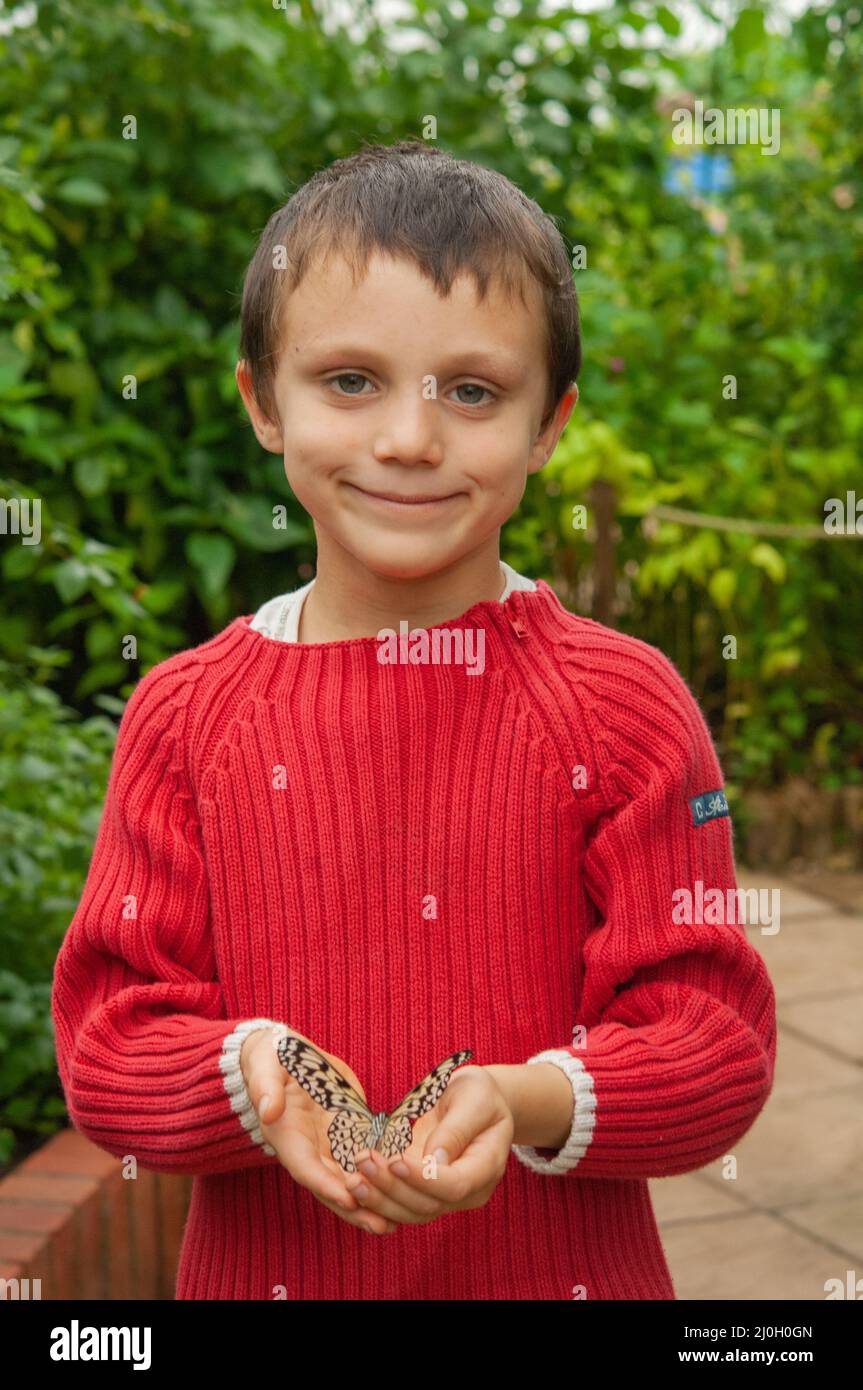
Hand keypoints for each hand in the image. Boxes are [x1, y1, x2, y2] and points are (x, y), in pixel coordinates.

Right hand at [240, 1026, 414, 1236]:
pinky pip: (362, 1162)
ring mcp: (326, 1144)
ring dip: (369, 1203)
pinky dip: (378, 1179)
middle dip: (354, 1208)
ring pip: (348, 1181)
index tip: (349, 1198)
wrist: (282, 1055)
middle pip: (330, 1186)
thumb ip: (266, 1087)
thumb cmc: (270, 1057)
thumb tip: (269, 1110)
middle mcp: (306, 1147)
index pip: (306, 1167)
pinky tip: (402, 1193)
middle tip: (381, 1226)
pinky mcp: (345, 1133)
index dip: (326, 1184)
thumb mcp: (264, 1065)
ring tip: (394, 1223)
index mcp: (285, 1135)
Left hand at [339, 1065, 513, 1226]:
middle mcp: (468, 1191)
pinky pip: (399, 1207)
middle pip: (428, 1205)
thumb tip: (435, 1161)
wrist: (477, 1102)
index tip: (396, 1159)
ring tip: (352, 1178)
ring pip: (410, 1212)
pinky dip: (377, 1201)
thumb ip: (457, 1128)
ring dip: (379, 1199)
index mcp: (487, 1167)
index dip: (424, 1179)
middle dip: (392, 1187)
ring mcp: (444, 1197)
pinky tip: (354, 1185)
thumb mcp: (475, 1097)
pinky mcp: (423, 1192)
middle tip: (363, 1162)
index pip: (455, 1186)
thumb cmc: (479, 1094)